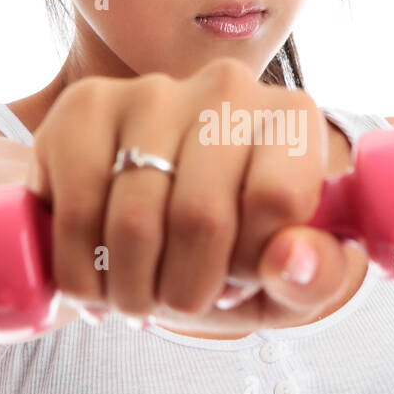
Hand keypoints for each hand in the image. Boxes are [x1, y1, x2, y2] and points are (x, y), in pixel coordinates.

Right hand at [24, 59, 354, 332]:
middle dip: (185, 291)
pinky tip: (95, 284)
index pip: (276, 200)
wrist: (162, 226)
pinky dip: (81, 275)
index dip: (249, 266)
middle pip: (200, 216)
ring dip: (130, 291)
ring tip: (137, 300)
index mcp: (293, 118)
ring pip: (134, 221)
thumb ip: (317, 278)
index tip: (237, 281)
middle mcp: (227, 88)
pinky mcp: (84, 106)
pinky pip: (75, 213)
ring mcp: (150, 91)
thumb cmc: (238, 252)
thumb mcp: (292, 281)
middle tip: (178, 305)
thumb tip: (291, 262)